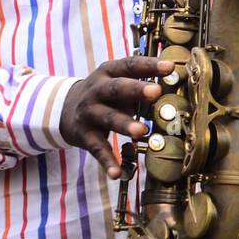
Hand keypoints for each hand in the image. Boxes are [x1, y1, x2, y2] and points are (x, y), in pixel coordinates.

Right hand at [60, 56, 167, 177]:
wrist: (64, 109)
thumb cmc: (104, 94)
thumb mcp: (117, 81)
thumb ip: (140, 84)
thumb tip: (174, 90)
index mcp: (108, 72)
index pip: (130, 65)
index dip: (149, 65)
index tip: (170, 66)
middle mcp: (96, 90)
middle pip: (116, 89)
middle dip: (136, 90)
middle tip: (156, 92)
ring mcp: (89, 113)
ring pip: (108, 118)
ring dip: (125, 124)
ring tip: (142, 131)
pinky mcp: (85, 135)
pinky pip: (98, 149)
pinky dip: (107, 161)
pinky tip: (117, 173)